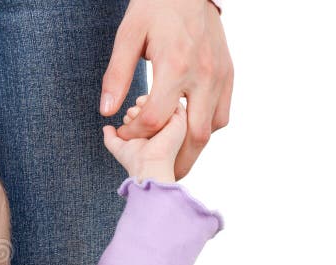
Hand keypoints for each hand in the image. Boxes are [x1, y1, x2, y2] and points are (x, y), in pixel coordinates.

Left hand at [100, 0, 232, 177]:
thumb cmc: (154, 9)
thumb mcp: (127, 37)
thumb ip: (116, 77)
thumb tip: (106, 113)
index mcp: (175, 66)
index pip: (157, 118)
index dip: (137, 133)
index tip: (123, 134)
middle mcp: (203, 74)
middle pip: (194, 134)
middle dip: (176, 160)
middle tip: (160, 175)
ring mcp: (221, 74)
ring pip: (213, 127)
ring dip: (194, 146)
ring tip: (173, 155)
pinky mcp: (229, 73)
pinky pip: (223, 112)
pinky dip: (207, 127)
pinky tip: (187, 130)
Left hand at [103, 95, 186, 183]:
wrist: (147, 167)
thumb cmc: (135, 160)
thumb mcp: (119, 148)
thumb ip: (111, 138)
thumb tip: (106, 128)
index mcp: (154, 130)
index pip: (147, 111)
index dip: (136, 110)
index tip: (127, 118)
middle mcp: (166, 126)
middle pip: (156, 103)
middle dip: (142, 103)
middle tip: (131, 113)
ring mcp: (174, 123)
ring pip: (164, 100)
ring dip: (148, 101)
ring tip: (135, 111)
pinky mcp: (180, 120)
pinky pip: (173, 102)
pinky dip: (159, 100)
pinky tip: (145, 109)